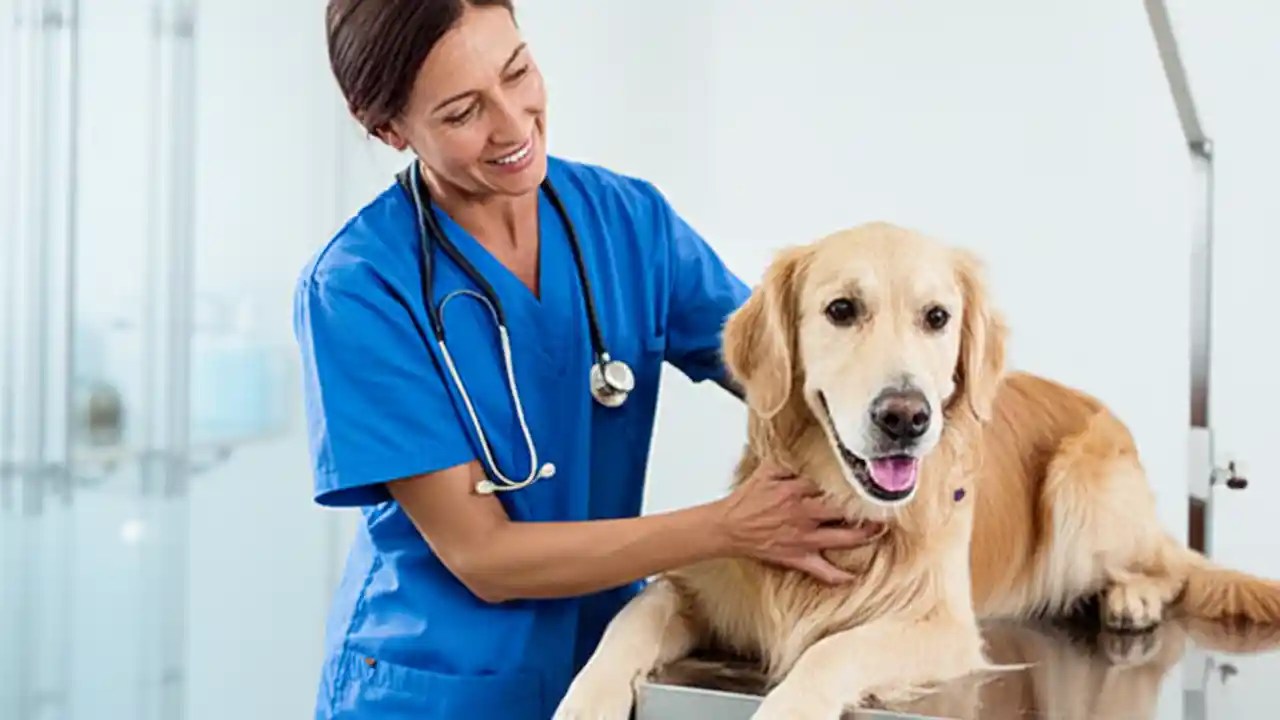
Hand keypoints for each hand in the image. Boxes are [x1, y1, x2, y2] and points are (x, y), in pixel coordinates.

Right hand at [713, 460, 883, 583]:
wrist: (727, 527)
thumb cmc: (746, 499)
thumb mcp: (766, 470)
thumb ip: (789, 459)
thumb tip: (807, 448)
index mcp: (795, 489)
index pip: (831, 482)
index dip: (853, 480)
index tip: (871, 477)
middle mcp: (803, 513)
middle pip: (844, 510)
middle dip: (867, 508)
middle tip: (887, 505)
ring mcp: (803, 538)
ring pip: (842, 538)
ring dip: (864, 536)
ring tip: (880, 531)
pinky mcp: (798, 557)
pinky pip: (823, 571)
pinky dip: (839, 576)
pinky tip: (854, 576)